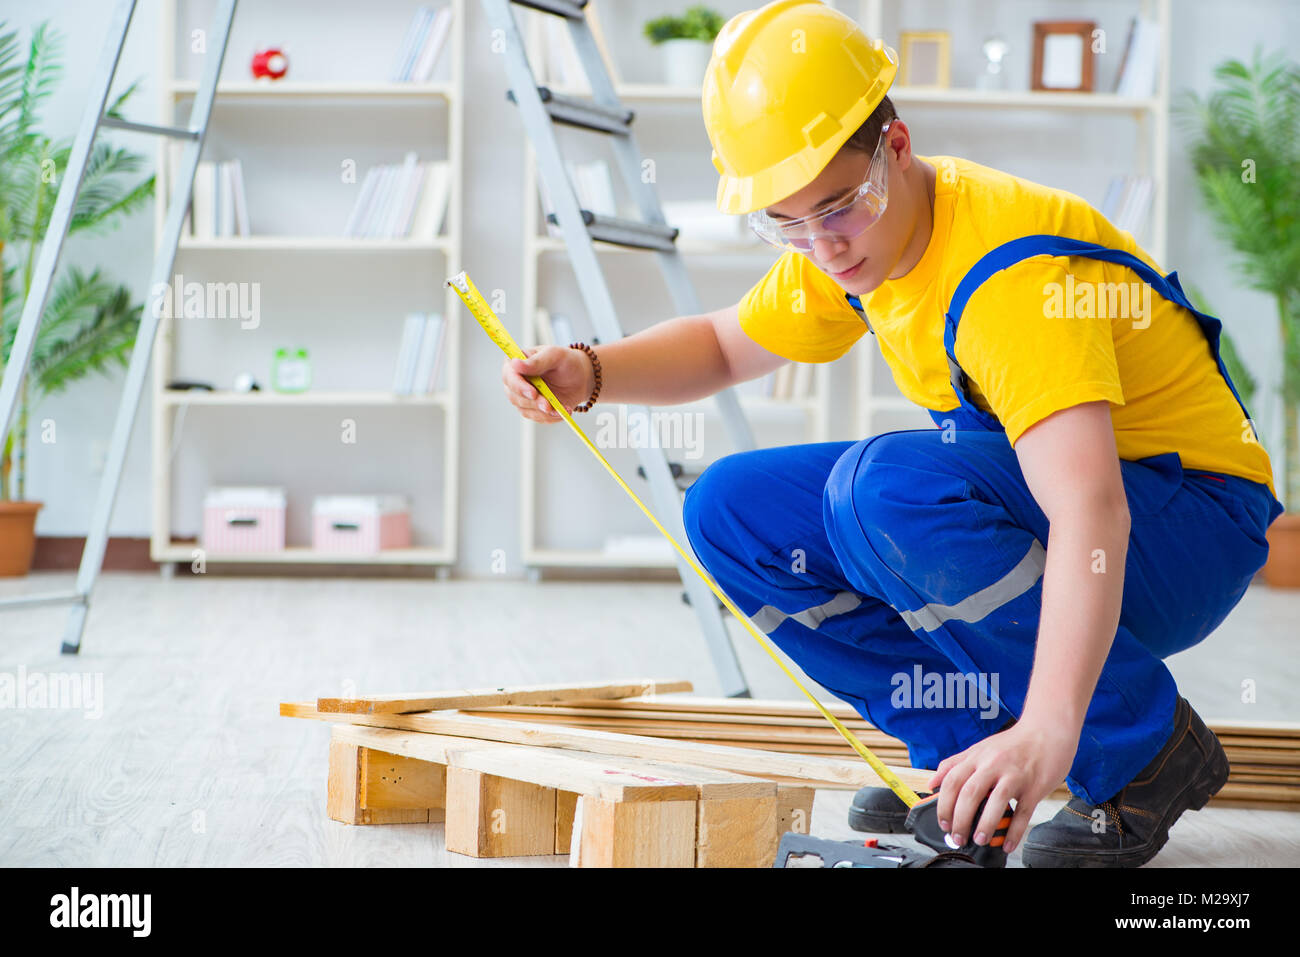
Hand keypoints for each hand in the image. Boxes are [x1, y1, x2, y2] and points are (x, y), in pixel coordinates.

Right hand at [501, 345, 594, 422]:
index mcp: (516, 364)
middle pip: (514, 397)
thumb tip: (515, 363)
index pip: (509, 376)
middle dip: (533, 403)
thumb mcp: (555, 355)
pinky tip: (563, 411)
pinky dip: (551, 417)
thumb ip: (537, 361)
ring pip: (525, 410)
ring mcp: (523, 397)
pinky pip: (538, 418)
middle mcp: (516, 382)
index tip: (533, 393)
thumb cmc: (566, 361)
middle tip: (549, 405)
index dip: (519, 386)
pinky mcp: (533, 410)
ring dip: (543, 412)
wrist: (580, 378)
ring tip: (562, 408)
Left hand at [926, 717, 1078, 855]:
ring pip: (996, 802)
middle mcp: (993, 764)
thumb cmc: (1013, 744)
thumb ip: (954, 764)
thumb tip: (932, 783)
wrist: (1047, 731)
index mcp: (977, 757)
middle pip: (970, 793)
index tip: (943, 823)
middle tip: (958, 837)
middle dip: (960, 820)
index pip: (952, 781)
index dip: (944, 805)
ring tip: (979, 840)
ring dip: (985, 825)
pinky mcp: (1035, 787)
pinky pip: (1023, 812)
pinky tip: (1008, 844)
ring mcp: (1015, 775)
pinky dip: (1014, 832)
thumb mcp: (979, 748)